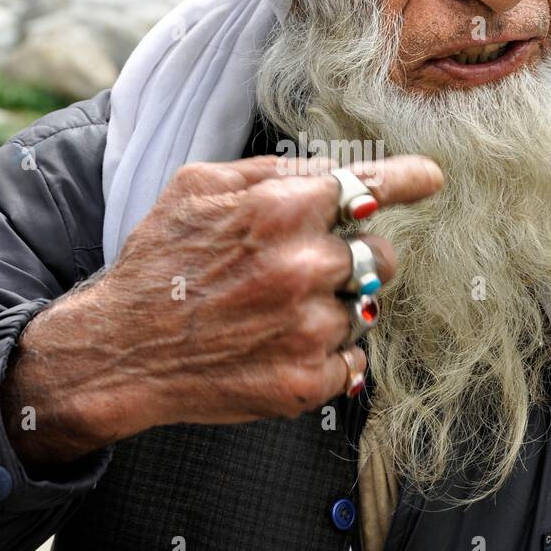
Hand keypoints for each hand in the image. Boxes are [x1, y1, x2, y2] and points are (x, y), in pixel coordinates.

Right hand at [3, 152, 441, 458]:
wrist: (120, 350)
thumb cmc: (157, 263)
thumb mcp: (198, 187)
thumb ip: (272, 172)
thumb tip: (331, 171)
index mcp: (282, 208)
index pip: (374, 186)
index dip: (409, 180)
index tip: (430, 179)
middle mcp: (305, 265)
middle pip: (382, 256)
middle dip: (357, 259)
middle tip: (309, 271)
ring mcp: (309, 327)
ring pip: (367, 311)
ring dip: (335, 310)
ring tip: (277, 314)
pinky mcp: (307, 380)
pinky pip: (352, 362)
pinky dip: (326, 356)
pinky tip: (278, 347)